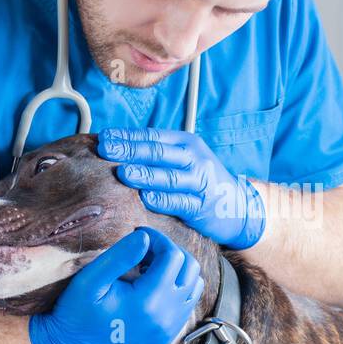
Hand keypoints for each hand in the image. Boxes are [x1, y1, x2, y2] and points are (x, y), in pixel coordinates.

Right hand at [27, 226, 203, 343]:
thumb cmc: (79, 309)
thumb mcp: (91, 278)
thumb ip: (120, 255)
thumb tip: (146, 237)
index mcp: (148, 301)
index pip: (173, 256)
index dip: (158, 239)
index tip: (139, 234)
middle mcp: (166, 317)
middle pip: (190, 268)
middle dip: (170, 251)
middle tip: (144, 250)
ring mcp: (170, 327)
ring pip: (195, 284)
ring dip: (177, 269)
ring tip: (149, 267)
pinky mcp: (169, 333)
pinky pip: (188, 301)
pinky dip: (177, 287)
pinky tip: (152, 285)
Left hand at [97, 127, 266, 249]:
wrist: (238, 206)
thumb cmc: (201, 181)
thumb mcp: (184, 159)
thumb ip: (156, 154)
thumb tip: (115, 148)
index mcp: (186, 143)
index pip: (152, 137)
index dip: (127, 136)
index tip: (104, 137)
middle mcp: (194, 159)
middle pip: (158, 153)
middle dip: (130, 150)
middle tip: (106, 150)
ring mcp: (199, 182)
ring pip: (169, 177)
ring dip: (145, 174)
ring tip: (123, 173)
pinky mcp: (202, 206)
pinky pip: (180, 203)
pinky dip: (163, 201)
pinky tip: (146, 198)